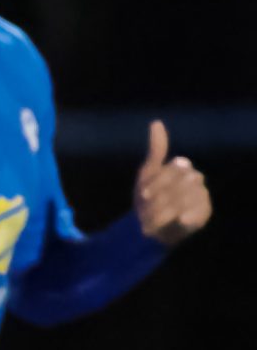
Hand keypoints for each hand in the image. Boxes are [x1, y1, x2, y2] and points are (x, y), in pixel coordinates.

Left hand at [134, 120, 212, 246]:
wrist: (150, 226)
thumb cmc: (147, 198)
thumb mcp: (147, 174)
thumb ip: (156, 150)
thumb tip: (156, 122)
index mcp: (181, 167)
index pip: (175, 167)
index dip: (158, 182)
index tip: (143, 195)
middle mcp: (194, 178)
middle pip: (183, 182)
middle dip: (161, 198)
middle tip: (146, 211)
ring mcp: (201, 194)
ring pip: (189, 197)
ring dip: (167, 210)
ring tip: (152, 221)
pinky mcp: (205, 211)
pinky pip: (197, 211)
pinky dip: (185, 217)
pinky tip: (177, 221)